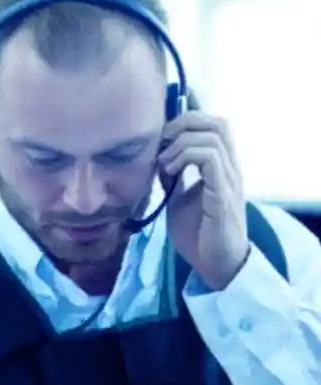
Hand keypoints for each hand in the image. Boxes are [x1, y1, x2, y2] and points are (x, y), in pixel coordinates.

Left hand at [159, 111, 250, 290]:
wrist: (215, 264)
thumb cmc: (199, 233)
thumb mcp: (178, 198)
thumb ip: (172, 177)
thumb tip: (156, 159)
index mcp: (221, 166)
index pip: (214, 124)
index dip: (186, 120)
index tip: (161, 137)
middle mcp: (230, 168)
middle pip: (218, 122)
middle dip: (184, 124)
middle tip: (161, 143)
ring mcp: (229, 179)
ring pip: (213, 136)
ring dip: (181, 144)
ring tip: (163, 164)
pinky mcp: (223, 194)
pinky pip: (210, 159)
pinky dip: (185, 158)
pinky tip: (169, 173)